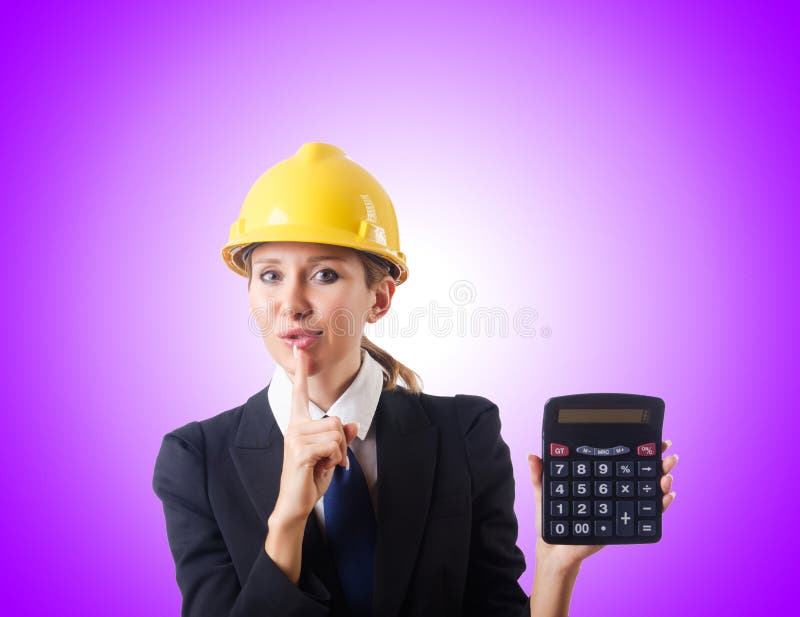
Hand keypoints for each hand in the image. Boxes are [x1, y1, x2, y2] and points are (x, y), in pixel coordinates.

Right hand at [271, 345, 358, 524]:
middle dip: (342, 443)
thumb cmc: (311, 478)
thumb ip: (340, 438)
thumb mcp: (331, 455)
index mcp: (299, 424)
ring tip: (324, 464)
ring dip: (339, 452)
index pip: (299, 393)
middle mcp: (295, 426)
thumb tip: (354, 425)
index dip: (301, 371)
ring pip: (337, 433)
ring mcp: (295, 437)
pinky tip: (321, 469)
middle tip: (331, 460)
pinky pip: (334, 445)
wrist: (296, 504)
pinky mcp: (300, 450)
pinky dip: (335, 459)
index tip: (300, 349)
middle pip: (336, 420)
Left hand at [526, 439, 678, 571]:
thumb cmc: (552, 522)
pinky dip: (659, 506)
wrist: (555, 552)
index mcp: (596, 480)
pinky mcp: (622, 524)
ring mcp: (619, 507)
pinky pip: (646, 516)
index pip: (620, 460)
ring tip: (666, 475)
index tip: (652, 438)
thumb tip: (531, 455)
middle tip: (667, 454)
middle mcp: (612, 491)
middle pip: (639, 472)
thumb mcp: (545, 495)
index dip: (637, 449)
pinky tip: (666, 498)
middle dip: (658, 462)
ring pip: (646, 491)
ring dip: (661, 481)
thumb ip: (540, 475)